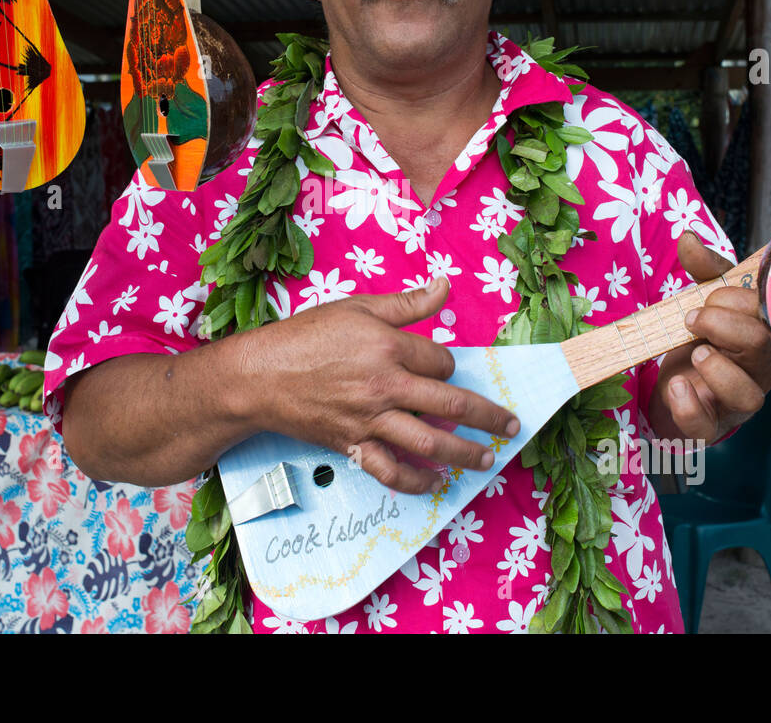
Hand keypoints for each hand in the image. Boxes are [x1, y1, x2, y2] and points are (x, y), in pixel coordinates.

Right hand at [230, 277, 517, 494]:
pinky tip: (436, 484)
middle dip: (487, 417)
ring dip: (464, 453)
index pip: (441, 362)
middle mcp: (385, 386)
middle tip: (511, 425)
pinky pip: (390, 470)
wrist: (259, 375)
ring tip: (486, 459)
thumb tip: (445, 286)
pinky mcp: (352, 444)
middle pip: (450, 404)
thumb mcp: (357, 307)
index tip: (444, 371)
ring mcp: (369, 419)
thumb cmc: (305, 336)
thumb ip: (406, 303)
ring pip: (429, 442)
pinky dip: (416, 482)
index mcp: (388, 347)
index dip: (448, 367)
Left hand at [648, 231, 770, 444]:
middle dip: (723, 325)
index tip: (707, 296)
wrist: (678, 380)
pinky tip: (676, 385)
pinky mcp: (710, 423)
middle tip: (692, 320)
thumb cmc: (705, 334)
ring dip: (717, 368)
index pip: (769, 313)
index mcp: (766, 332)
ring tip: (694, 352)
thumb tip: (688, 238)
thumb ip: (703, 268)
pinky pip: (706, 426)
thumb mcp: (707, 295)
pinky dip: (688, 406)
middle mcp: (760, 367)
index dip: (736, 300)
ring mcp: (738, 399)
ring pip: (747, 395)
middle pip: (763, 347)